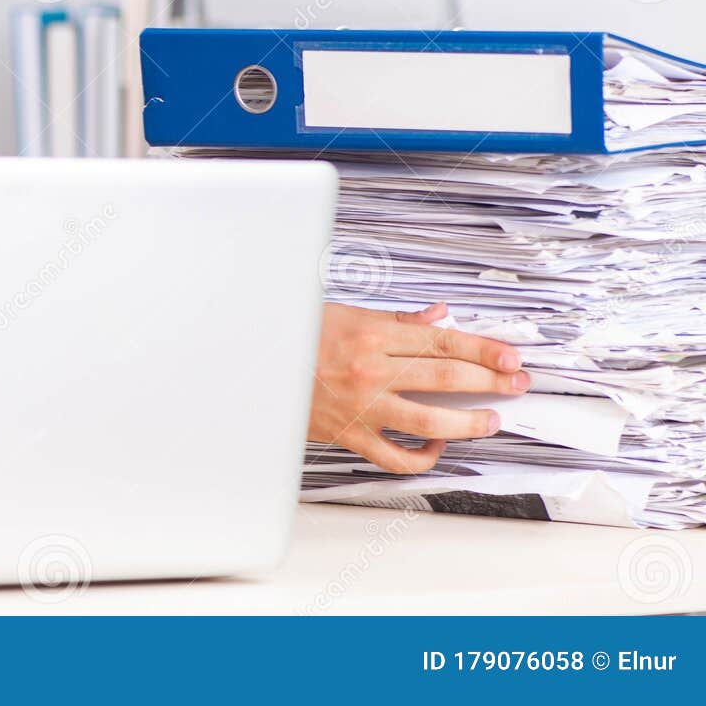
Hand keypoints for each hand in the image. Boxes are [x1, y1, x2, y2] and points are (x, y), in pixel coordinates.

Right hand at [309, 301, 529, 473]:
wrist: (252, 365)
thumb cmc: (293, 335)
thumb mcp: (342, 312)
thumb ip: (395, 319)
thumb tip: (437, 316)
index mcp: (370, 335)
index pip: (442, 343)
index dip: (484, 351)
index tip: (510, 358)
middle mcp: (370, 371)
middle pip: (447, 379)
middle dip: (491, 382)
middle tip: (517, 384)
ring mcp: (361, 407)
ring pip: (430, 423)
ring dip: (470, 423)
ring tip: (491, 419)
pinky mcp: (349, 436)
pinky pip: (396, 458)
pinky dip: (423, 457)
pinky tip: (437, 446)